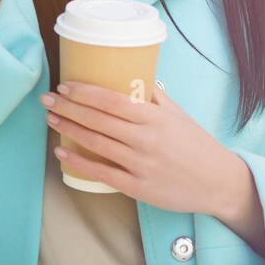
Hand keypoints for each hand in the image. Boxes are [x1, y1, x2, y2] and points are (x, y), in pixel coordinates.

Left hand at [40, 81, 238, 216]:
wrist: (217, 181)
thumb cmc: (197, 145)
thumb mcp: (179, 115)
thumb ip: (156, 98)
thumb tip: (135, 78)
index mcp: (156, 118)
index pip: (113, 101)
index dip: (86, 92)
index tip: (66, 85)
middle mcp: (146, 139)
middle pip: (99, 120)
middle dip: (69, 107)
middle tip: (48, 99)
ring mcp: (140, 164)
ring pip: (97, 143)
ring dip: (70, 129)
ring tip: (52, 118)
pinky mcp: (137, 187)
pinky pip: (102, 173)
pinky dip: (79, 162)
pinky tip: (62, 152)